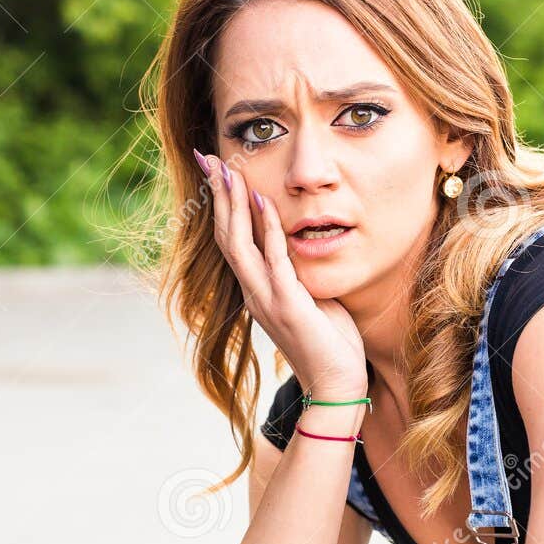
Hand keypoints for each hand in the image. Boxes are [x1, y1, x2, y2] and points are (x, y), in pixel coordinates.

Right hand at [197, 148, 365, 396]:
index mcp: (257, 290)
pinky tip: (263, 201)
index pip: (231, 240)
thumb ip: (298, 271)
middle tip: (208, 158)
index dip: (221, 205)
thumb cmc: (329, 343)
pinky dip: (268, 229)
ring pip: (240, 244)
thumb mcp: (310, 297)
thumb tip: (300, 243)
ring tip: (228, 171)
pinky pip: (274, 260)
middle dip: (217, 195)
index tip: (215, 171)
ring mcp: (267, 299)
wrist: (336, 385)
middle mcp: (254, 292)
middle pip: (225, 235)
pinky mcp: (288, 306)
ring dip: (233, 205)